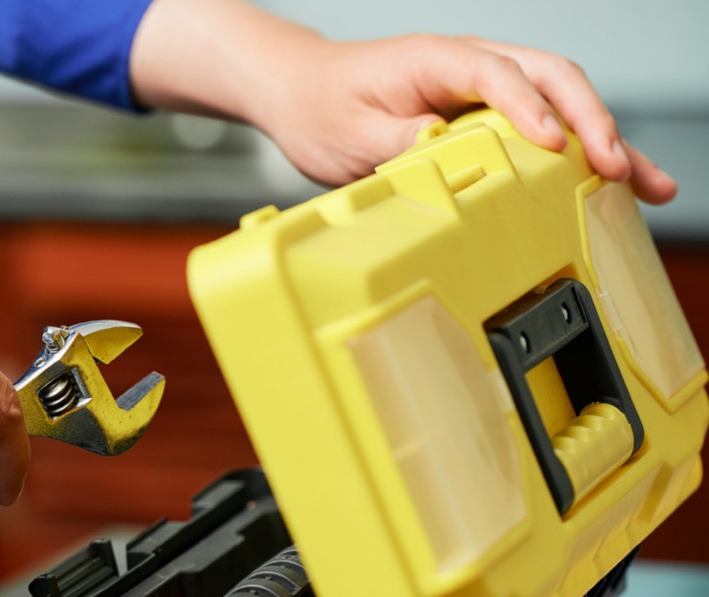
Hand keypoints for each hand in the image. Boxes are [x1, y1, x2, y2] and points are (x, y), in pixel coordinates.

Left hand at [254, 34, 677, 202]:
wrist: (302, 90)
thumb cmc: (322, 106)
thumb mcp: (348, 134)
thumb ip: (398, 143)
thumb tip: (448, 156)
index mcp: (435, 59)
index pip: (498, 74)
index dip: (530, 110)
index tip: (553, 146)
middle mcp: (469, 62)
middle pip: (552, 77)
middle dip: (593, 122)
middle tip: (620, 170)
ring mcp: (482, 84)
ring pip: (560, 99)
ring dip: (603, 138)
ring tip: (646, 184)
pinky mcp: (484, 109)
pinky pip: (542, 122)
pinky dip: (578, 150)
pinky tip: (611, 180)